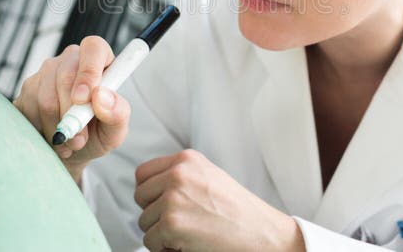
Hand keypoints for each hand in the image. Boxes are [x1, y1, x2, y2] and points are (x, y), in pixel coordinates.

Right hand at [12, 36, 131, 181]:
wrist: (72, 152)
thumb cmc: (98, 134)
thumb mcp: (115, 131)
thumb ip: (118, 113)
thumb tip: (101, 96)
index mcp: (100, 62)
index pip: (94, 48)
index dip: (88, 71)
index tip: (84, 99)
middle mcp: (72, 61)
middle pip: (65, 75)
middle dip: (72, 113)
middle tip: (79, 138)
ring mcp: (46, 72)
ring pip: (46, 97)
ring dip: (57, 126)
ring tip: (69, 142)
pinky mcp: (27, 88)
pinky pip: (29, 108)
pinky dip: (42, 129)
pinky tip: (52, 136)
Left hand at [134, 149, 304, 250]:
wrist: (262, 234)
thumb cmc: (238, 211)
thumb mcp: (208, 177)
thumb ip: (180, 176)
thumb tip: (146, 189)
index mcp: (186, 160)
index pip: (143, 174)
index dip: (150, 194)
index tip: (164, 205)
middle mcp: (178, 174)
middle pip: (140, 197)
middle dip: (154, 214)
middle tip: (179, 223)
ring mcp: (173, 198)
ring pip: (144, 222)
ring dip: (161, 233)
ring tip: (190, 233)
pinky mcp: (172, 224)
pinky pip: (151, 242)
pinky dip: (165, 249)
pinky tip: (188, 244)